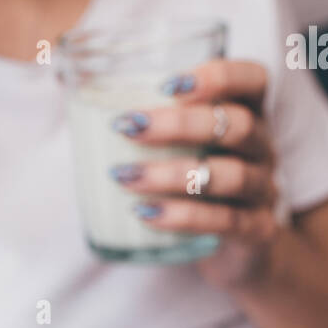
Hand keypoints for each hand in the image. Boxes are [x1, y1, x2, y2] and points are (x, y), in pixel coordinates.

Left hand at [111, 59, 278, 285]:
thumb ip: (144, 115)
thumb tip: (63, 81)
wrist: (240, 252)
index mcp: (250, 114)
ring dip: (171, 174)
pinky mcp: (255, 232)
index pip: (252, 79)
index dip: (218, 76)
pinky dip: (182, 217)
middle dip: (179, 124)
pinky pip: (223, 222)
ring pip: (228, 176)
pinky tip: (146, 213)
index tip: (168, 83)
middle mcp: (263, 148)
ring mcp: (263, 191)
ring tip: (125, 177)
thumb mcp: (183, 147)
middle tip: (127, 127)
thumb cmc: (198, 184)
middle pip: (237, 125)